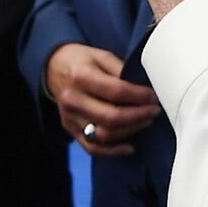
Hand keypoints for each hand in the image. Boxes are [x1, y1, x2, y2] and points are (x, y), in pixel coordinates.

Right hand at [44, 43, 160, 156]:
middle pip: (111, 117)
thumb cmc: (81, 61)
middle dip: (139, 116)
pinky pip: (93, 147)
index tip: (154, 97)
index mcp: (81, 76)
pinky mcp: (70, 129)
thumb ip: (121, 70)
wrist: (53, 69)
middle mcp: (73, 99)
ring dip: (130, 130)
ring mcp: (70, 117)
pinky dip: (113, 151)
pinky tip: (130, 146)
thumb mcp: (101, 55)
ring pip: (105, 135)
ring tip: (145, 121)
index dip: (140, 97)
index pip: (116, 92)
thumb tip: (143, 88)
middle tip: (154, 111)